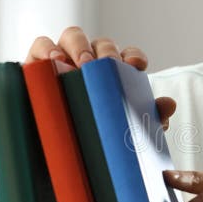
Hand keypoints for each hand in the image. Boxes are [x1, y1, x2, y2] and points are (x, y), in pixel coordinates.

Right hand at [25, 26, 176, 129]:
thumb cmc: (86, 143)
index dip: (133, 55)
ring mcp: (61, 62)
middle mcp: (88, 64)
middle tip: (107, 66)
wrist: (48, 166)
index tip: (137, 66)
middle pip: (101, 43)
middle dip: (106, 51)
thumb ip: (146, 118)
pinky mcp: (34, 66)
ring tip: (82, 66)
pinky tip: (55, 63)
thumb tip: (168, 105)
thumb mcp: (117, 134)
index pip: (127, 56)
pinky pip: (40, 45)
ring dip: (79, 46)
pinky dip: (48, 49)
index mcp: (111, 76)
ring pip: (72, 36)